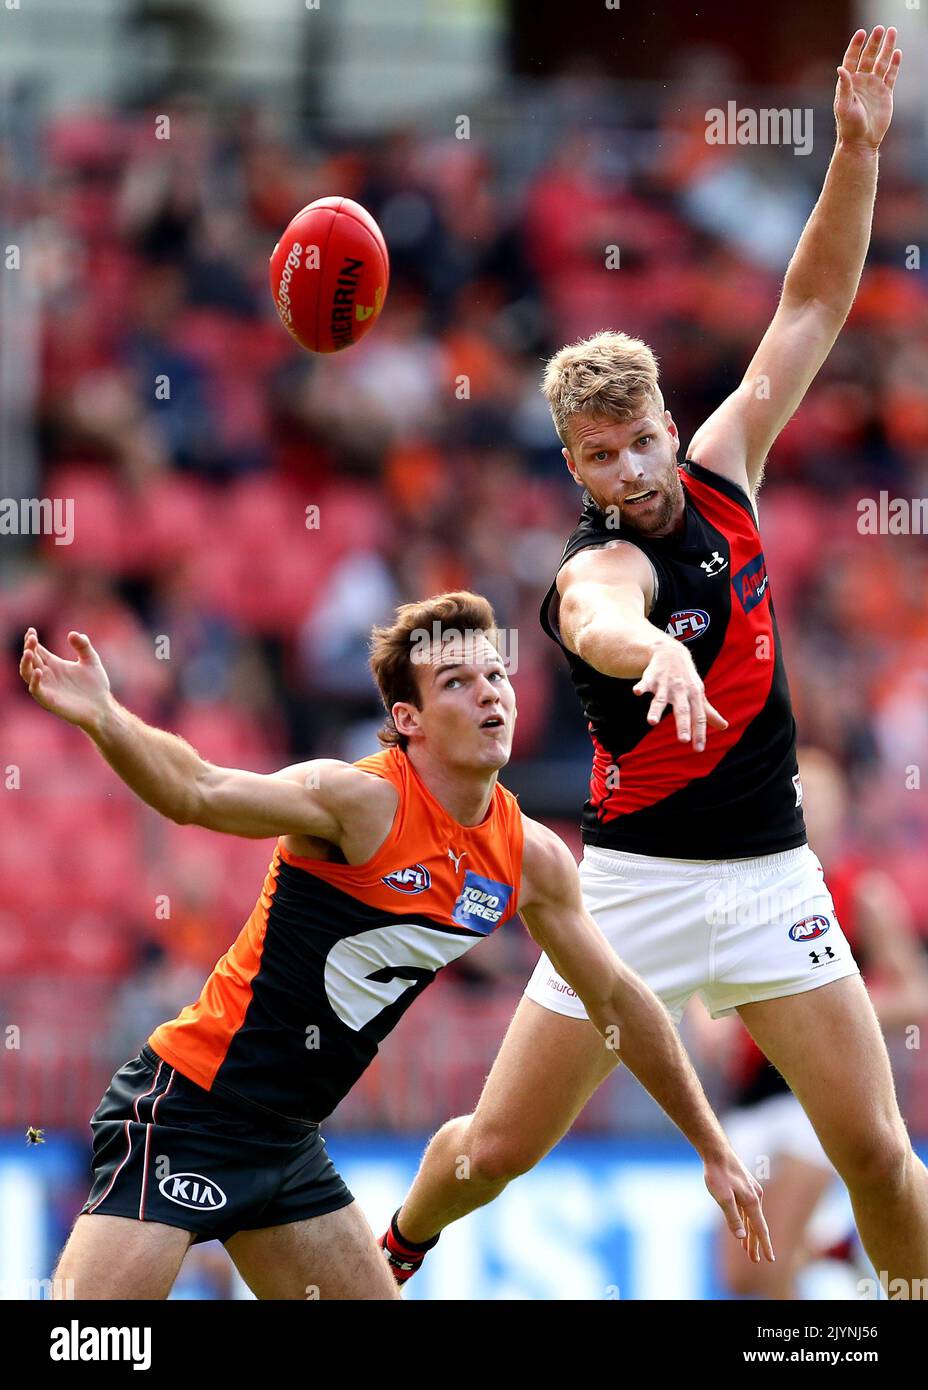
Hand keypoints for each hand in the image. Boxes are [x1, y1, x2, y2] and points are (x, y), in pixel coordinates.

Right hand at [20, 628, 111, 730]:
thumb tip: (72, 633)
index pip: (37, 650)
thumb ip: (83, 646)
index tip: (31, 630)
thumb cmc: (96, 686)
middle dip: (29, 647)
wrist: (102, 707)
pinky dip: (34, 681)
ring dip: (25, 662)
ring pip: (26, 673)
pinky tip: (39, 671)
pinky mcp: (49, 700)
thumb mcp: (91, 660)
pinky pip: (36, 690)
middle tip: (31, 637)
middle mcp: (47, 675)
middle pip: (30, 658)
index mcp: (54, 664)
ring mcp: (47, 687)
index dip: (32, 640)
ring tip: (29, 652)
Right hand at [633, 638, 727, 751]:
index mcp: (694, 696)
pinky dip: (641, 687)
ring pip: (661, 699)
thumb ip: (709, 712)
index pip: (699, 717)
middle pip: (682, 710)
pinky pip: (645, 684)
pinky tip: (637, 692)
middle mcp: (681, 691)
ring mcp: (665, 684)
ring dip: (656, 710)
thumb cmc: (686, 679)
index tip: (698, 749)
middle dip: (683, 724)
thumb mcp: (699, 694)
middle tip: (683, 740)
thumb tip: (724, 727)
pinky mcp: (651, 678)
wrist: (671, 652)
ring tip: (651, 722)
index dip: (699, 733)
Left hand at [704, 1148, 774, 1264]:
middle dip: (756, 1243)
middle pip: (756, 1225)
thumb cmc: (718, 1174)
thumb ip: (732, 1217)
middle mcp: (755, 1196)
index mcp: (751, 1201)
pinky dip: (745, 1220)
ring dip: (750, 1233)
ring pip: (751, 1217)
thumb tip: (741, 1237)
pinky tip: (742, 1226)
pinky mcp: (744, 1186)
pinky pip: (747, 1209)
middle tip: (755, 1260)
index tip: (770, 1259)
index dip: (765, 1245)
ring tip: (747, 1249)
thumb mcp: (723, 1198)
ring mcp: (750, 1191)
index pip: (760, 1229)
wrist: (716, 1152)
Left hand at [835, 27, 900, 150]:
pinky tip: (898, 53)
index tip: (861, 32)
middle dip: (874, 43)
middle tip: (880, 29)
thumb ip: (844, 87)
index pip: (851, 59)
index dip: (856, 45)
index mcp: (849, 83)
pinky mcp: (885, 94)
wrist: (861, 142)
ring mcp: (874, 87)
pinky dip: (895, 64)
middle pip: (868, 57)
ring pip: (881, 62)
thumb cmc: (849, 126)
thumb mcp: (844, 106)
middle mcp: (861, 82)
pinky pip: (891, 75)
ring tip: (892, 32)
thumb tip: (840, 68)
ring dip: (887, 48)